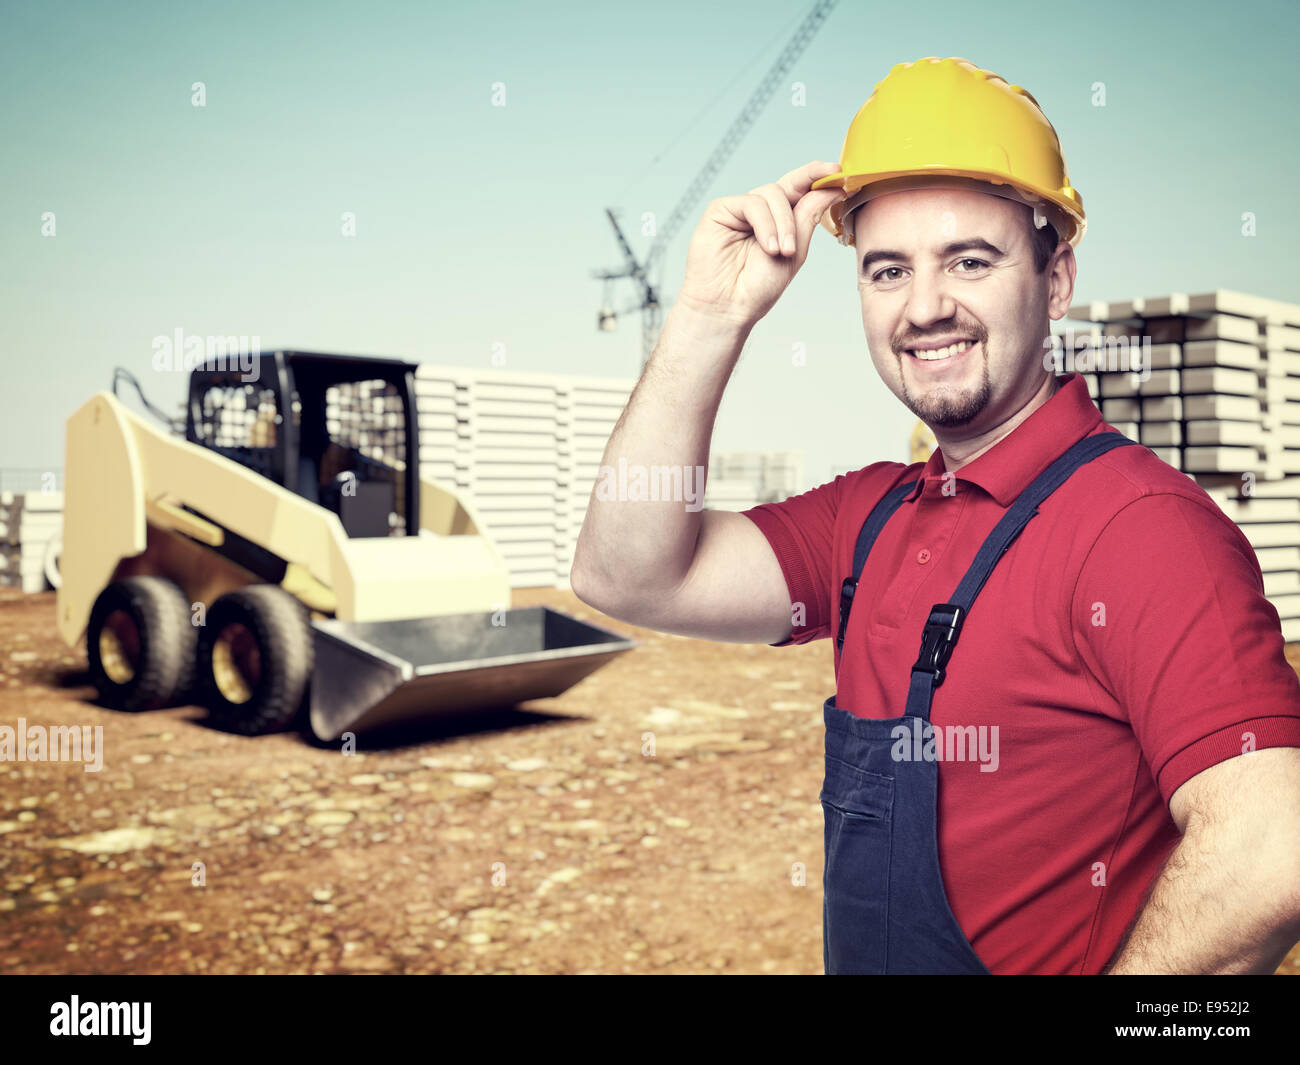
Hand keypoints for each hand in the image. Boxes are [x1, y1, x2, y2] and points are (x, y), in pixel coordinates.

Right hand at [676, 160, 845, 327]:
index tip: (838, 170)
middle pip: (788, 184)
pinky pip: (751, 203)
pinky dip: (765, 224)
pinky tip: (769, 247)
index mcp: (779, 221)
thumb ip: (808, 218)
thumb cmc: (758, 287)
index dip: (817, 176)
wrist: (729, 307)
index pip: (800, 190)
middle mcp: (760, 212)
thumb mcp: (795, 252)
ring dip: (784, 222)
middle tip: (833, 184)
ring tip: (784, 251)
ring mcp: (739, 210)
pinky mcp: (720, 211)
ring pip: (772, 193)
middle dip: (810, 181)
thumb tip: (829, 189)